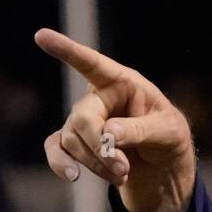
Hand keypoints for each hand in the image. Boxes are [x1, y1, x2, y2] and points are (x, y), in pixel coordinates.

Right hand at [35, 28, 195, 211]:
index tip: (41, 36)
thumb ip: (140, 130)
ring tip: (122, 175)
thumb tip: (108, 134)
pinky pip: (56, 149)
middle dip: (99, 147)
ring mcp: (85, 121)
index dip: (67, 51)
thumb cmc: (170, 139)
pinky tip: (71, 176)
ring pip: (72, 140)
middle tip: (123, 168)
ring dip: (95, 163)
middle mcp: (99, 98)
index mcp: (122, 83)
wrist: (165, 169)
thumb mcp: (168, 132)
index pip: (92, 64)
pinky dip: (60, 163)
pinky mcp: (78, 144)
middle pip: (81, 118)